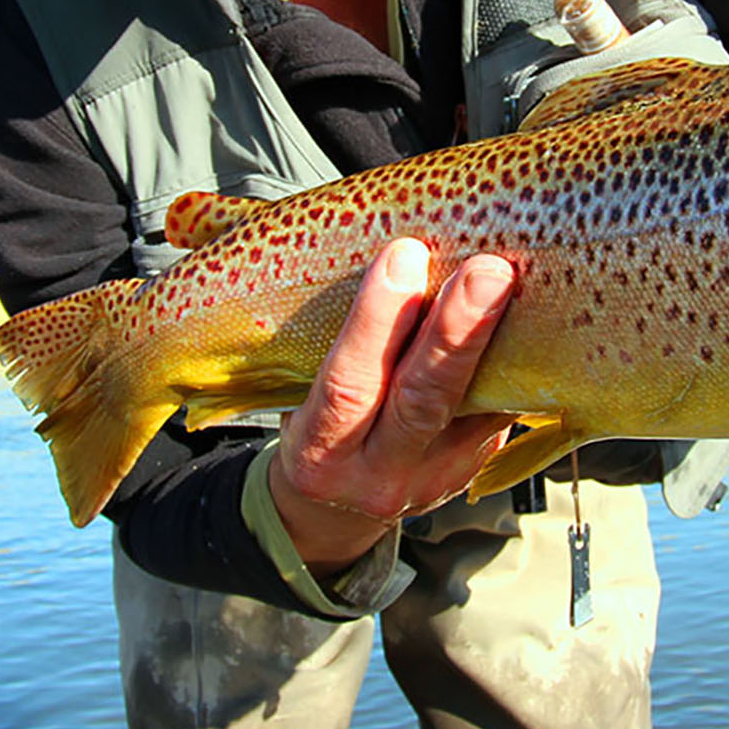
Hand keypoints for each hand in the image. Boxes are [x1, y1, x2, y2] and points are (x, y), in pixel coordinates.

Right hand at [270, 240, 517, 571]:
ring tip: (524, 282)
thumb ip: (255, 302)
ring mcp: (435, 482)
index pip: (346, 385)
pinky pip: (508, 419)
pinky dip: (524, 367)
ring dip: (504, 346)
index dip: (375, 322)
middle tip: (490, 269)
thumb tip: (182, 217)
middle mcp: (377, 476)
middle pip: (422, 404)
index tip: (402, 253)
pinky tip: (546, 315)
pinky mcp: (477, 472)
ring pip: (477, 413)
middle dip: (456, 334)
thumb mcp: (274, 379)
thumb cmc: (305, 411)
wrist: (332, 511)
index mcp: (317, 449)